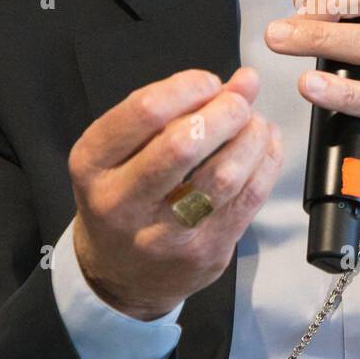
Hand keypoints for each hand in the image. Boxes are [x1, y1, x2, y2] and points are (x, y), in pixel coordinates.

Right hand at [69, 67, 282, 319]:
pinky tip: (265, 145)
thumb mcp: (120, 152)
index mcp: (92, 164)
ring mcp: (164, 235)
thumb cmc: (124, 197)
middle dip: (223, 112)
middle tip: (239, 102)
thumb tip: (240, 82)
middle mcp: (121, 202)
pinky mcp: (204, 253)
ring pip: (222, 176)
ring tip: (255, 123)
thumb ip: (171, 111)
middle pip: (182, 145)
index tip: (208, 82)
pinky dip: (266, 162)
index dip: (188, 87)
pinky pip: (248, 200)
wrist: (120, 276)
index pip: (144, 112)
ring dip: (251, 137)